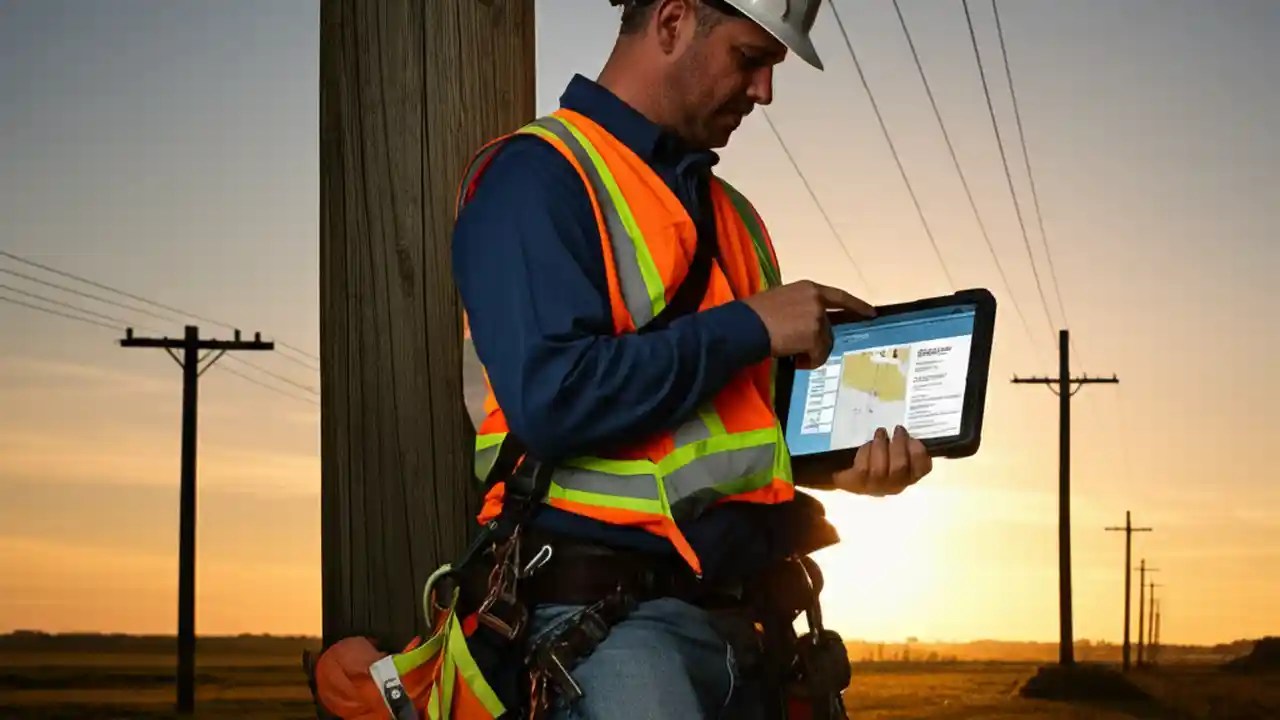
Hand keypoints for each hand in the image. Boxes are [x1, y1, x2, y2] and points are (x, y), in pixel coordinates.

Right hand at [741, 280, 874, 368]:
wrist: (745, 326)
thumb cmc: (754, 314)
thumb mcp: (780, 301)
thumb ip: (798, 307)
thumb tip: (803, 324)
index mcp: (808, 289)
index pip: (839, 297)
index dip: (857, 305)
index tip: (871, 313)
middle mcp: (816, 301)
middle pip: (828, 327)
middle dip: (817, 342)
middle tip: (798, 351)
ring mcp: (816, 318)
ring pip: (823, 343)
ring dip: (811, 353)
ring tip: (793, 356)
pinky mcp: (813, 336)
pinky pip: (818, 355)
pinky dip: (809, 362)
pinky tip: (795, 361)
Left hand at [833, 426, 931, 496]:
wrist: (847, 472)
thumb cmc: (875, 458)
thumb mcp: (892, 450)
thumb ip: (903, 444)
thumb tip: (906, 433)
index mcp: (907, 476)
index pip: (922, 469)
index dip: (920, 454)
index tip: (914, 439)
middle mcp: (894, 485)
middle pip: (900, 467)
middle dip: (899, 445)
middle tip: (898, 430)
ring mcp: (875, 486)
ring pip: (880, 468)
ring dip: (881, 446)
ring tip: (880, 432)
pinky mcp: (858, 483)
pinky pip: (864, 468)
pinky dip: (866, 452)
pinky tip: (867, 444)